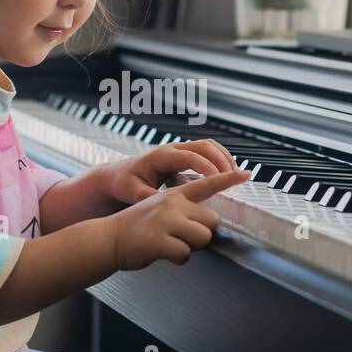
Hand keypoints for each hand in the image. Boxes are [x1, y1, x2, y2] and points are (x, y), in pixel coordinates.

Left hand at [104, 138, 239, 205]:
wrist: (116, 176)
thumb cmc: (124, 184)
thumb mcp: (135, 194)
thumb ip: (151, 199)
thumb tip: (170, 206)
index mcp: (162, 156)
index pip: (192, 157)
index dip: (209, 168)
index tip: (221, 181)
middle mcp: (172, 149)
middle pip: (205, 146)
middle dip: (222, 160)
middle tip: (234, 178)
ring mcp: (178, 150)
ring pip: (209, 145)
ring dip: (224, 158)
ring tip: (235, 175)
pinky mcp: (182, 156)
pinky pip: (207, 151)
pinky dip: (220, 159)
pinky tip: (227, 174)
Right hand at [109, 168, 251, 269]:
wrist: (108, 238)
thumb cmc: (136, 227)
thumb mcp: (158, 207)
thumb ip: (181, 209)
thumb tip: (205, 222)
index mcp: (174, 195)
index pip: (206, 184)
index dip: (227, 179)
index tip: (246, 173)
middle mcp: (172, 204)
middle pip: (211, 221)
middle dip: (202, 234)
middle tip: (181, 237)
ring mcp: (166, 221)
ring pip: (202, 238)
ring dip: (191, 247)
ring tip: (171, 245)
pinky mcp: (159, 240)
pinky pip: (185, 254)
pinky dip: (177, 259)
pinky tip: (163, 254)